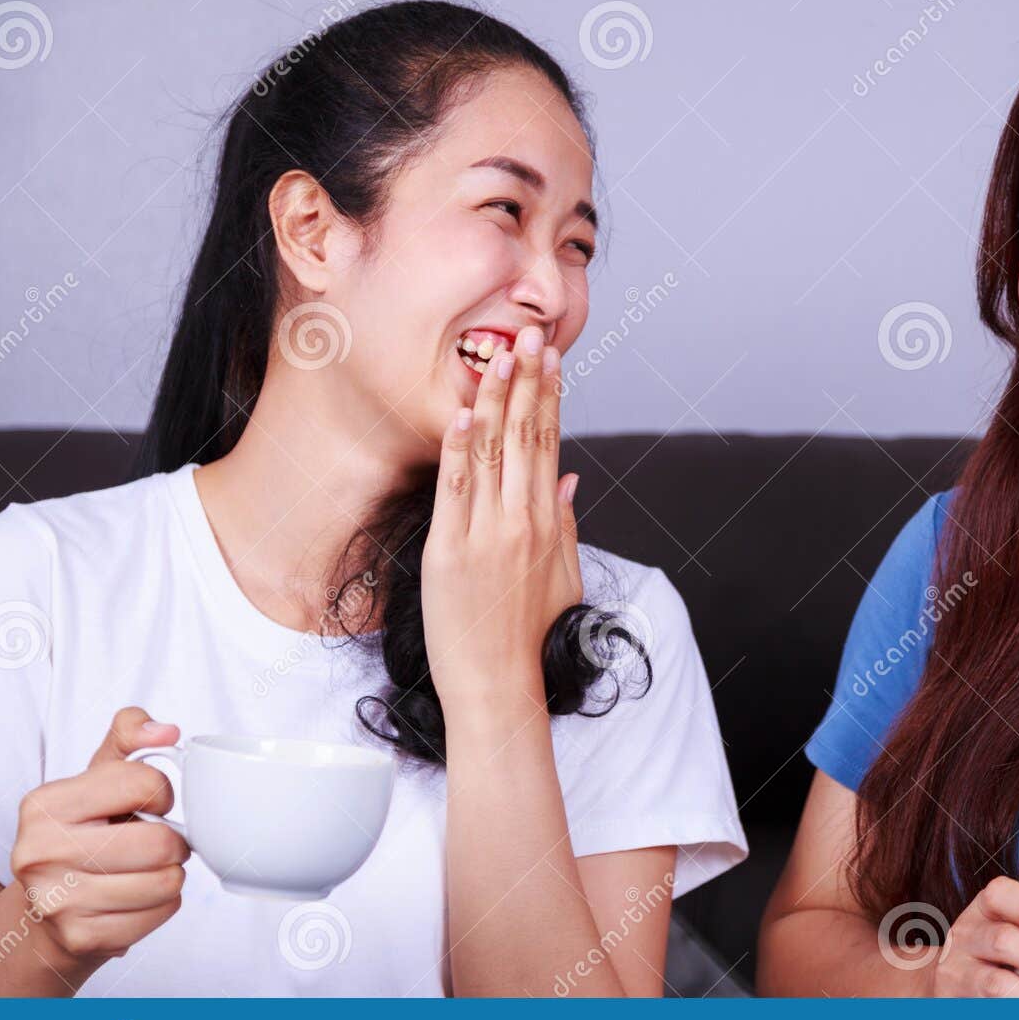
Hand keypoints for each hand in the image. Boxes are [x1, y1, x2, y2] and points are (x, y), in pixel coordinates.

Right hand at [9, 707, 188, 968]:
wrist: (51, 905)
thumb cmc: (85, 832)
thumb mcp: (99, 776)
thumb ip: (131, 736)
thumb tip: (166, 732)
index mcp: (44, 805)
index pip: (145, 782)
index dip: (162, 791)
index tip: (150, 802)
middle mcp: (40, 853)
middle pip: (160, 841)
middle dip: (174, 840)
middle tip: (157, 842)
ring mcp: (57, 900)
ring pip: (167, 881)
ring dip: (171, 873)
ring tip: (146, 869)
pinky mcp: (81, 937)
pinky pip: (162, 912)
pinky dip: (163, 904)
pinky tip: (137, 896)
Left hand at [422, 326, 582, 713]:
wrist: (499, 684)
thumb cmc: (532, 637)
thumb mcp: (562, 578)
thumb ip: (565, 525)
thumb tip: (569, 480)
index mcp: (548, 524)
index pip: (550, 445)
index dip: (550, 398)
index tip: (551, 360)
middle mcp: (520, 522)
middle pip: (525, 438)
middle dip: (526, 382)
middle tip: (528, 335)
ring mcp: (485, 536)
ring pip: (492, 454)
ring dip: (494, 401)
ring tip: (496, 356)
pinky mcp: (450, 553)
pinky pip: (455, 492)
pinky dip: (458, 452)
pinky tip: (463, 415)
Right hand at [924, 876, 1018, 996]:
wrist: (948, 981)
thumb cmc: (996, 953)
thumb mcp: (1007, 927)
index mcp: (984, 910)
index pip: (1000, 895)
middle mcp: (967, 938)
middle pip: (1004, 941)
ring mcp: (958, 974)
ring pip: (997, 985)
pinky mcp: (958, 1006)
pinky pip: (993, 1014)